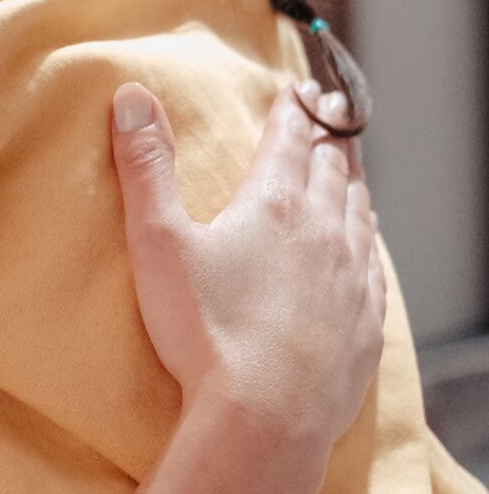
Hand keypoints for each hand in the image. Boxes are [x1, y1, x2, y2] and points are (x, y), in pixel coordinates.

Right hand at [112, 82, 386, 489]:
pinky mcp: (363, 322)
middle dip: (327, 132)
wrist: (263, 421)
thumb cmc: (205, 330)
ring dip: (351, 177)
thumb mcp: (158, 240)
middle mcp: (323, 231)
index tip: (300, 88)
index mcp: (275, 205)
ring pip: (359, 209)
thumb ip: (145, 165)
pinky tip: (366, 238)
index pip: (290, 139)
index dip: (294, 109)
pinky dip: (369, 234)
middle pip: (331, 166)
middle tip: (330, 107)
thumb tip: (134, 96)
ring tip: (348, 163)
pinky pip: (374, 262)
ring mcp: (350, 278)